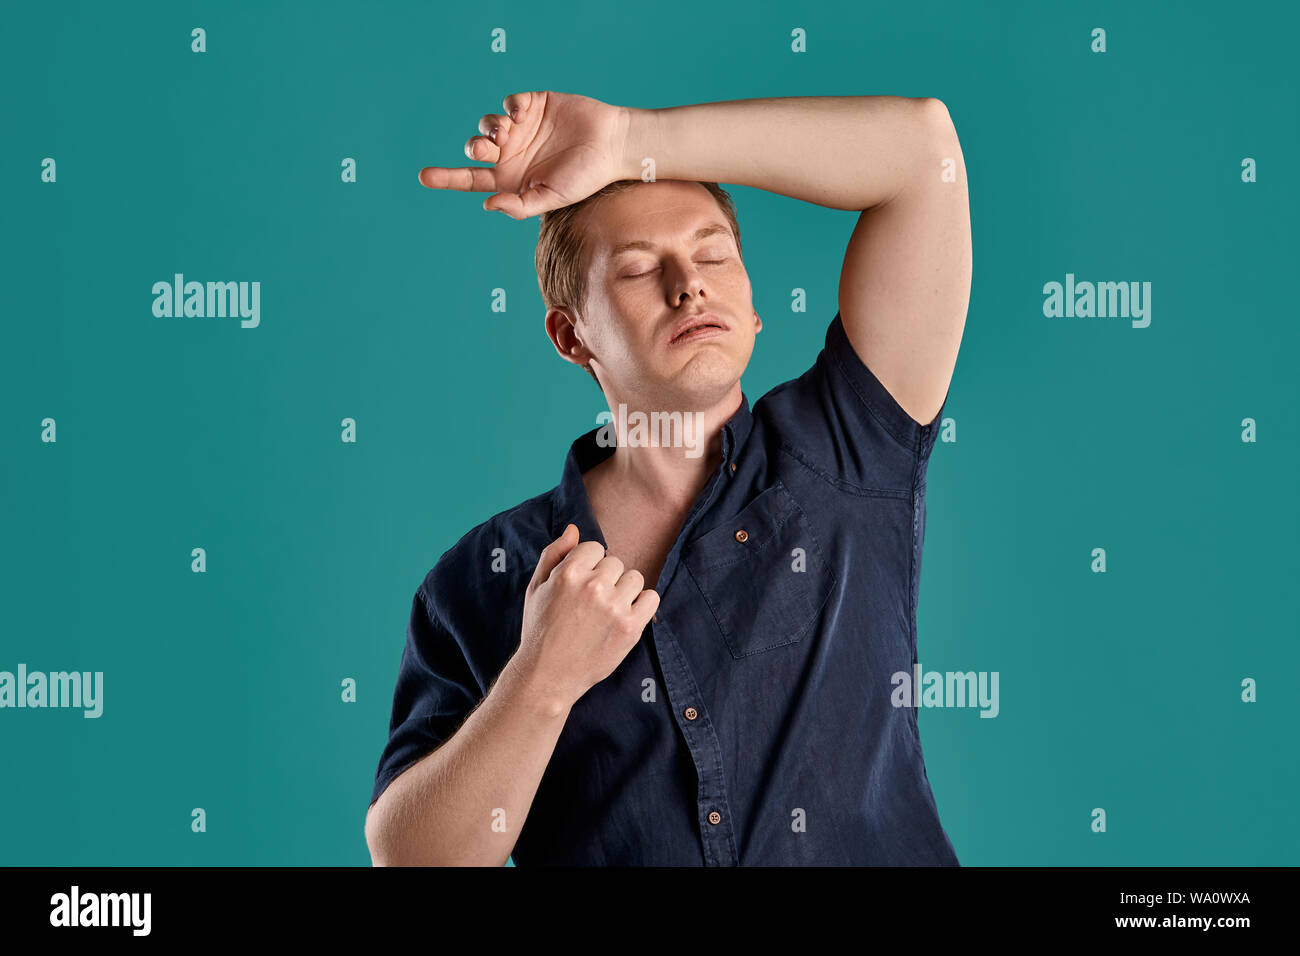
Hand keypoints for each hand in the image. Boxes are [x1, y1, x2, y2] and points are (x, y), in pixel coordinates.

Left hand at [418, 90, 630, 219]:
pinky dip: (510, 106)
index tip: (423, 176)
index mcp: (511, 178)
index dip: (447, 177)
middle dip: (476, 146)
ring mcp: (521, 128)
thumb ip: (521, 205)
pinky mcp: (533, 105)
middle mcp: (512, 153)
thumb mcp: (552, 198)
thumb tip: (487, 203)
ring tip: (507, 130)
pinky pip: (509, 102)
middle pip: (476, 148)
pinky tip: (521, 114)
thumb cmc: (585, 177)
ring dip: (490, 127)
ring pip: (488, 124)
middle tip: (490, 148)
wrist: (612, 145)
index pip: (472, 178)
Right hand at [513, 523, 659, 710]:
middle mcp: (593, 585)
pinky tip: (625, 616)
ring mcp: (614, 607)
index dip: (587, 565)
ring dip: (624, 590)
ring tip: (606, 610)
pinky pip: (651, 598)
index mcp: (569, 571)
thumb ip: (554, 553)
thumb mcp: (537, 587)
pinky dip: (642, 605)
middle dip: (605, 578)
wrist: (548, 675)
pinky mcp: (630, 627)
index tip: (580, 585)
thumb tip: (574, 529)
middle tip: (591, 603)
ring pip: (634, 578)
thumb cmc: (540, 629)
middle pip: (615, 562)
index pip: (594, 548)